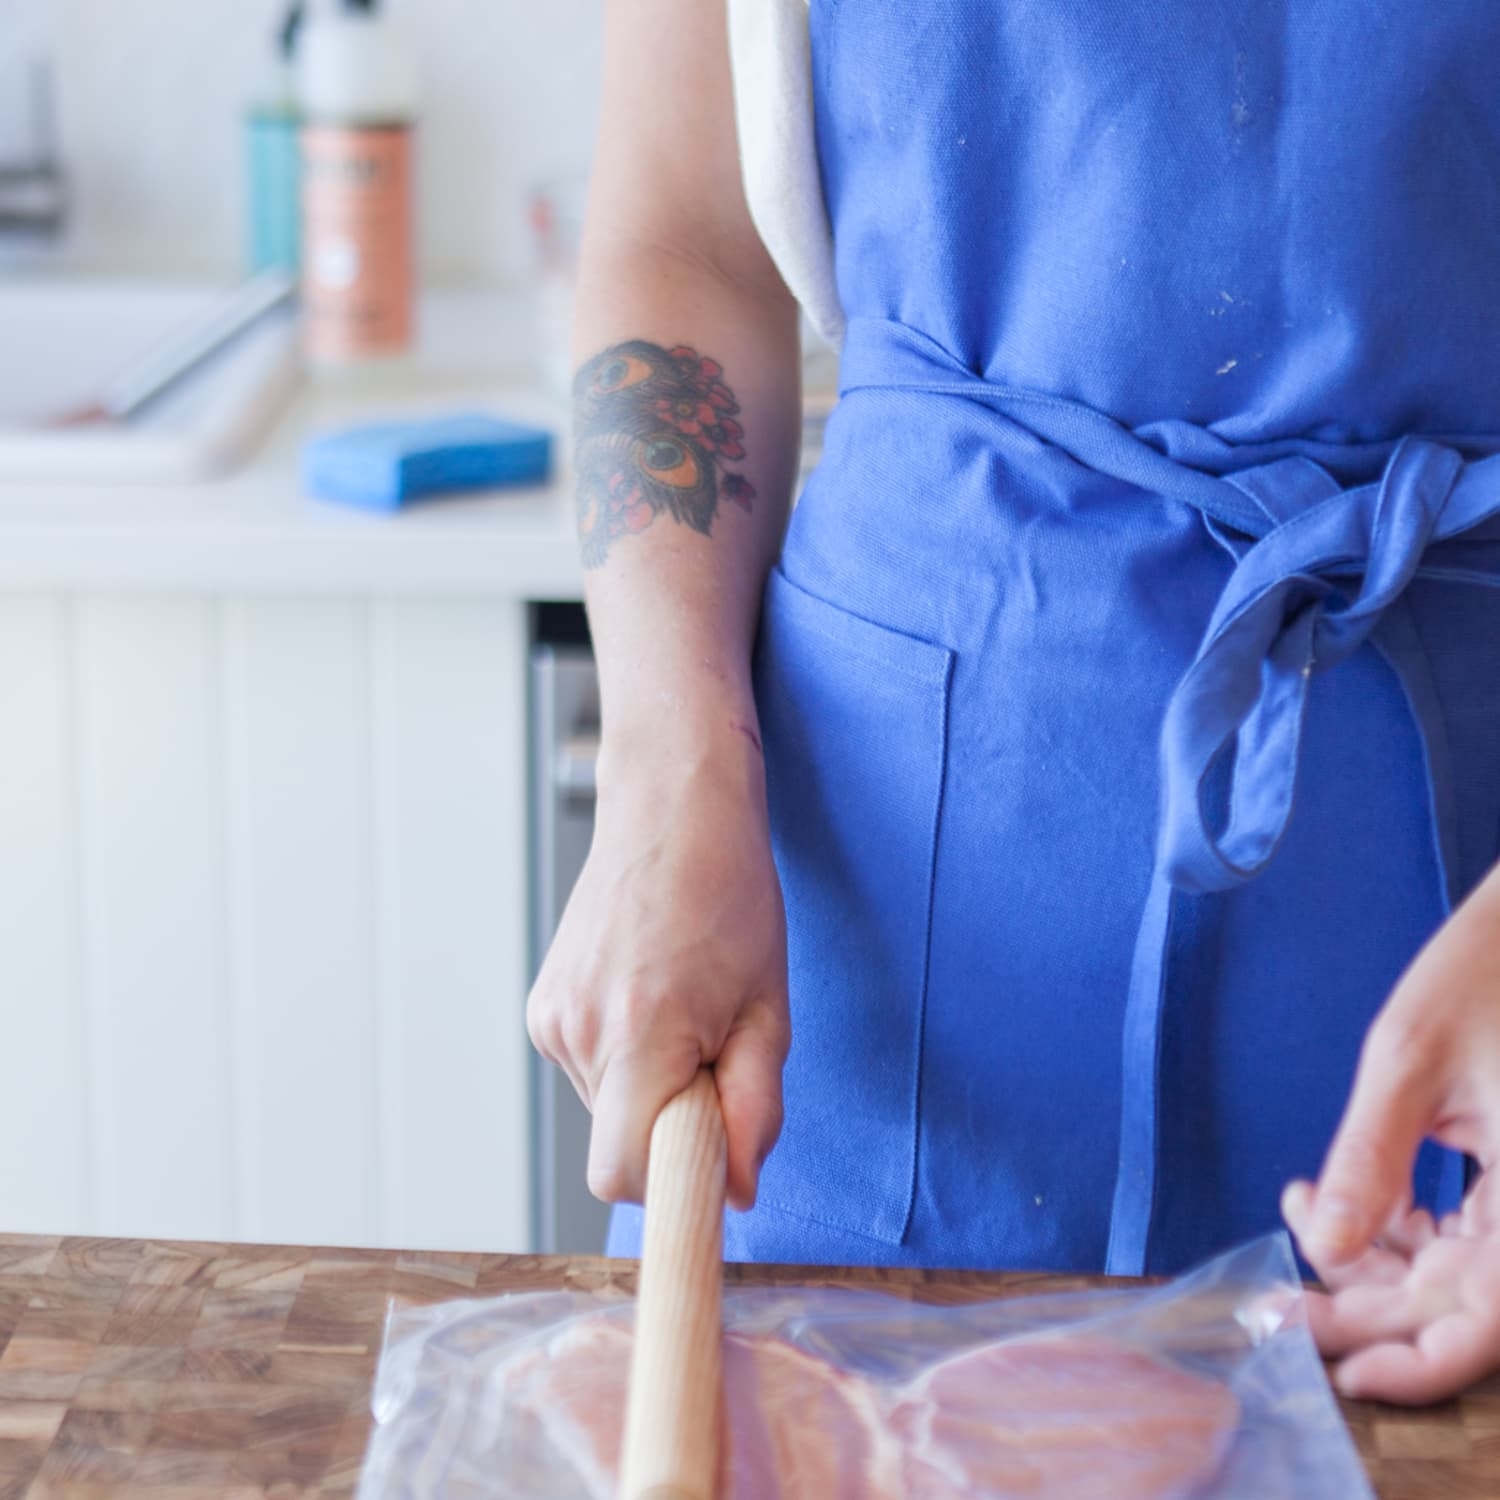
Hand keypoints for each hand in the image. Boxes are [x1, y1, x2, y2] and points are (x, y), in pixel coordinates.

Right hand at [527, 721, 788, 1212]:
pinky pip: (590, 1072)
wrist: (671, 809)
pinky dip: (627, 1063)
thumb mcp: (768, 1007)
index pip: (623, 1176)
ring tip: (687, 1011)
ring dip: (651, 1091)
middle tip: (717, 1054)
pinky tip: (653, 1000)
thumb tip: (738, 1191)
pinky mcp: (542, 1007)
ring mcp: (551, 1018)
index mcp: (639, 1033)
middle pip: (620, 1146)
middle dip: (672, 1128)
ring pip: (607, 1111)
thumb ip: (755, 1107)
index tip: (713, 1172)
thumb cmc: (732, 896)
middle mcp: (579, 1031)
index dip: (672, 1187)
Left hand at [1280, 861, 1499, 1403]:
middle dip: (1363, 1310)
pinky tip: (1322, 1193)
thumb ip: (1371, 1157)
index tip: (1338, 1372)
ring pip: (1448, 1278)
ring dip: (1367, 1265)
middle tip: (1277, 1301)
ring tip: (1298, 1210)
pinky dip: (1388, 1227)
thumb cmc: (1486, 973)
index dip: (1418, 1366)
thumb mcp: (1411, 1059)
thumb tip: (1325, 1248)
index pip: (1488, 1326)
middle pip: (1456, 1309)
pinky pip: (1452, 1237)